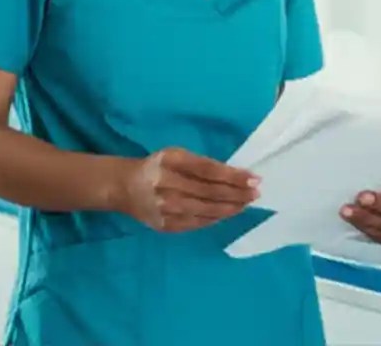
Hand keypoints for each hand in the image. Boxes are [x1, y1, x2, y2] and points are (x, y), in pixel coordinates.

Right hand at [114, 147, 259, 232]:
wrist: (124, 187)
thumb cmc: (159, 166)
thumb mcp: (177, 156)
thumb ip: (203, 165)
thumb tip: (237, 177)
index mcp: (171, 161)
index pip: (209, 170)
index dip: (234, 175)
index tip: (255, 178)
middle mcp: (166, 184)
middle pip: (209, 192)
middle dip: (237, 193)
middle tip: (256, 193)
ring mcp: (164, 208)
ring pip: (205, 210)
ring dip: (230, 208)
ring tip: (246, 204)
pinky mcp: (164, 225)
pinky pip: (195, 223)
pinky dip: (214, 219)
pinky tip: (227, 213)